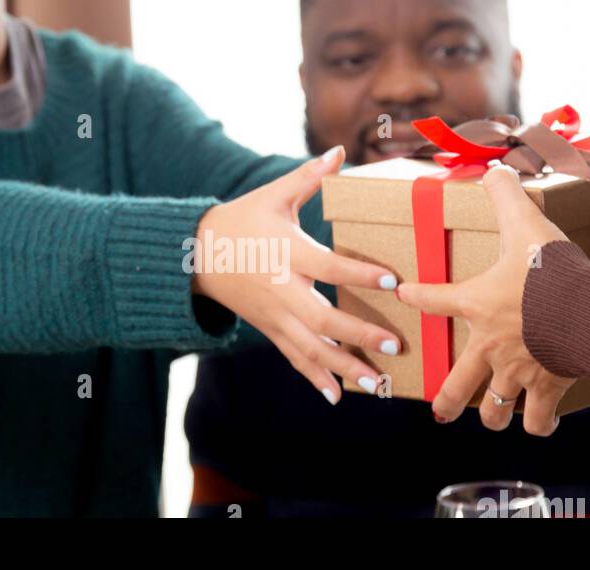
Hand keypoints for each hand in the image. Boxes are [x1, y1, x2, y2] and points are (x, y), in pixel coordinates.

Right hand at [193, 146, 401, 403]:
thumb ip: (308, 177)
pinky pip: (294, 357)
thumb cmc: (242, 219)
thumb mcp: (273, 195)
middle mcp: (281, 289)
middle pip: (323, 318)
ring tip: (377, 384)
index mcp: (286, 252)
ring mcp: (274, 315)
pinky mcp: (269, 329)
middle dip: (358, 334)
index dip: (360, 273)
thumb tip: (338, 151)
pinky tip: (337, 397)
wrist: (195, 254)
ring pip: (311, 347)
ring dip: (344, 367)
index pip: (328, 265)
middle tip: (394, 346)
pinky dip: (314, 378)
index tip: (392, 281)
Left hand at [396, 165, 575, 435]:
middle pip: (457, 385)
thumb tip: (494, 166)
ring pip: (495, 408)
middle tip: (440, 412)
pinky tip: (541, 423)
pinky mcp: (546, 387)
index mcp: (477, 303)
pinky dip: (540, 423)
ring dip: (494, 416)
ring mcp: (516, 371)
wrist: (586, 309)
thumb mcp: (525, 223)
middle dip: (447, 403)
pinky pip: (538, 418)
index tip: (404, 295)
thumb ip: (506, 195)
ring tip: (494, 418)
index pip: (435, 298)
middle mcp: (490, 345)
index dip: (418, 295)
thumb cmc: (550, 270)